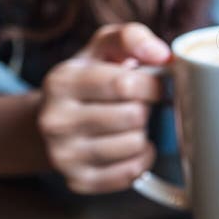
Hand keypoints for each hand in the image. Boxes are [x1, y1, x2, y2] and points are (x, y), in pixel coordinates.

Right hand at [38, 23, 170, 193]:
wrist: (57, 118)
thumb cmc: (92, 76)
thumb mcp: (104, 46)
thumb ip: (132, 37)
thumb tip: (163, 55)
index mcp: (61, 81)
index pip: (125, 84)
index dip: (154, 85)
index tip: (158, 84)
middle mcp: (55, 121)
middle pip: (133, 116)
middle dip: (147, 108)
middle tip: (141, 104)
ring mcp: (63, 156)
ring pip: (134, 145)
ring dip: (145, 133)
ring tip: (132, 123)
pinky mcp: (78, 181)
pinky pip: (131, 172)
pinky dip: (141, 158)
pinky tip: (130, 144)